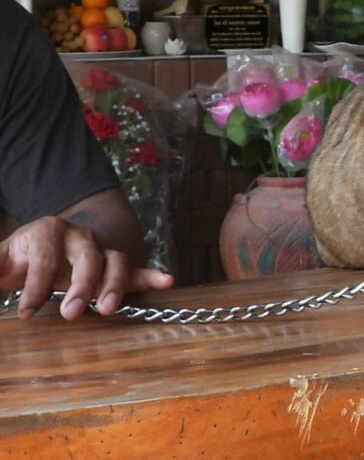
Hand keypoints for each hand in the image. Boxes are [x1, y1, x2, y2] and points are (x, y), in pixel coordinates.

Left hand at [0, 215, 173, 319]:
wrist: (45, 244)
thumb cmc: (19, 257)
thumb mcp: (1, 258)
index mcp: (48, 231)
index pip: (46, 257)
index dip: (36, 285)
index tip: (27, 312)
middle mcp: (80, 237)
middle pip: (87, 257)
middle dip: (81, 285)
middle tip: (71, 313)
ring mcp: (100, 251)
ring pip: (115, 262)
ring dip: (114, 285)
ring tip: (106, 309)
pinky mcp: (114, 268)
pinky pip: (137, 270)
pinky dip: (151, 276)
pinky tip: (167, 281)